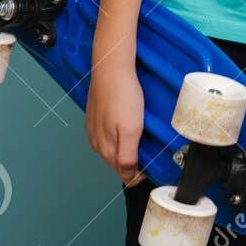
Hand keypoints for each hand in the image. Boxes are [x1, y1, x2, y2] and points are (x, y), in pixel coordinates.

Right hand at [86, 64, 146, 185]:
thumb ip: (127, 156)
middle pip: (116, 163)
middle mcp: (97, 143)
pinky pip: (105, 136)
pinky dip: (116, 139)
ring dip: (124, 152)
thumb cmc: (123, 97)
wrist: (110, 69)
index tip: (152, 170)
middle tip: (149, 158)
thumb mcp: (130, 130)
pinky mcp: (94, 118)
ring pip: (110, 150)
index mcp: (106, 148)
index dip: (138, 175)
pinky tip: (125, 131)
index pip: (123, 173)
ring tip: (140, 146)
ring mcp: (93, 130)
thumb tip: (128, 176)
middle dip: (131, 165)